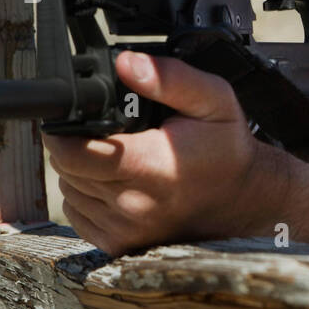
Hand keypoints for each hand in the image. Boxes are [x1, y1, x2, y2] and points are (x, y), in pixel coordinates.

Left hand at [43, 50, 288, 255]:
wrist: (246, 199)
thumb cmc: (227, 150)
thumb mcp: (213, 99)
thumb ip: (170, 77)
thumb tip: (126, 64)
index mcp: (152, 167)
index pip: (74, 153)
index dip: (62, 132)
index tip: (72, 118)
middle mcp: (135, 203)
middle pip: (67, 169)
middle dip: (74, 146)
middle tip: (103, 133)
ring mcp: (126, 229)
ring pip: (70, 191)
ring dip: (80, 171)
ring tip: (114, 156)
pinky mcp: (121, 244)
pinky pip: (79, 214)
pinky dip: (87, 196)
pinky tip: (115, 182)